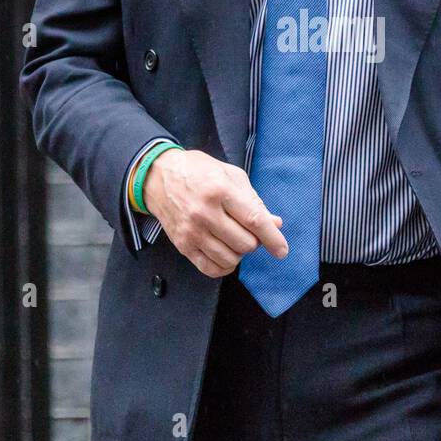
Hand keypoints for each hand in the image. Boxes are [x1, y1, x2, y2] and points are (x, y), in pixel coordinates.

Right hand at [142, 148, 287, 277]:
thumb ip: (254, 200)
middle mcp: (204, 213)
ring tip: (234, 239)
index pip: (253, 220)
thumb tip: (275, 224)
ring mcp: (191, 232)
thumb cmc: (198, 172)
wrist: (158, 177)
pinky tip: (226, 254)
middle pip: (245, 243)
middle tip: (249, 231)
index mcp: (220, 190)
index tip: (281, 250)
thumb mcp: (230, 175)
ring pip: (230, 259)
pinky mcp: (182, 245)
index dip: (272, 238)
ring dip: (239, 253)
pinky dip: (224, 267)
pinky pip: (210, 269)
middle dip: (255, 241)